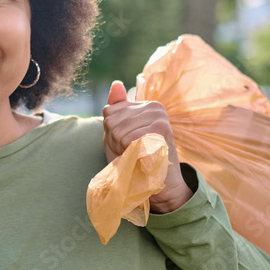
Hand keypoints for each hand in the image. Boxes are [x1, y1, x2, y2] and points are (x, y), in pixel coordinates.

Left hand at [102, 80, 192, 212]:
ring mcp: (159, 116)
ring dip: (121, 149)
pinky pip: (128, 139)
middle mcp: (154, 106)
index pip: (108, 111)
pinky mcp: (162, 129)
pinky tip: (141, 157)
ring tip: (136, 155)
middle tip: (130, 152)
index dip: (110, 132)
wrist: (158, 186)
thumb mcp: (119, 134)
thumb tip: (116, 83)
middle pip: (110, 120)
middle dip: (114, 141)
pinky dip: (128, 152)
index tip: (124, 144)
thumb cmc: (136, 161)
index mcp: (144, 104)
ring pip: (117, 130)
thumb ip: (116, 109)